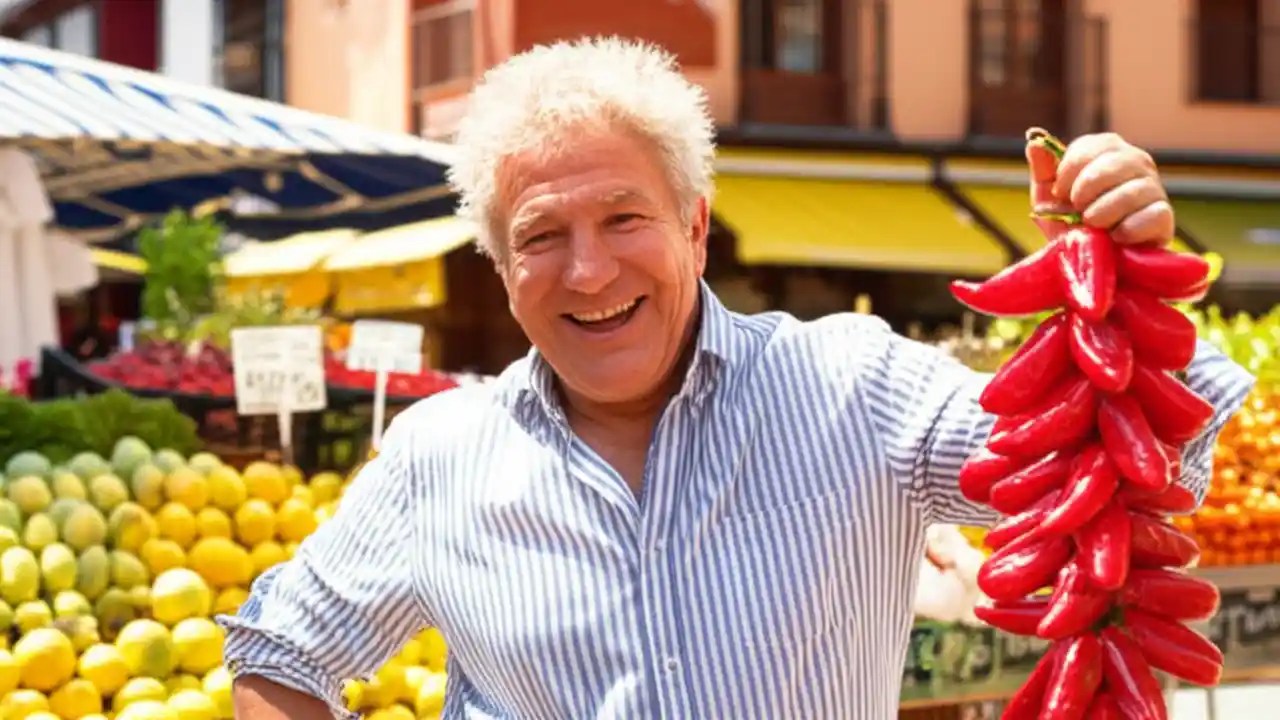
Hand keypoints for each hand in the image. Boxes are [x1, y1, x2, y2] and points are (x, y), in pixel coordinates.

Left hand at [1027, 132, 1174, 245]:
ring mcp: (1154, 189)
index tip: (1060, 193)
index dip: (1070, 170)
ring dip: (1104, 212)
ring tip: (1094, 225)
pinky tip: (1115, 237)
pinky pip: (1152, 215)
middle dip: (1087, 189)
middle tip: (1078, 209)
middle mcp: (1137, 163)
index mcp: (1108, 152)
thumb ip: (1043, 171)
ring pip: (1134, 190)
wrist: (1091, 265)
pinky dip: (1128, 229)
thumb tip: (1034, 141)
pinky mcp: (1164, 218)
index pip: (1092, 145)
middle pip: (1116, 161)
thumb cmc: (1071, 226)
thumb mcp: (1048, 199)